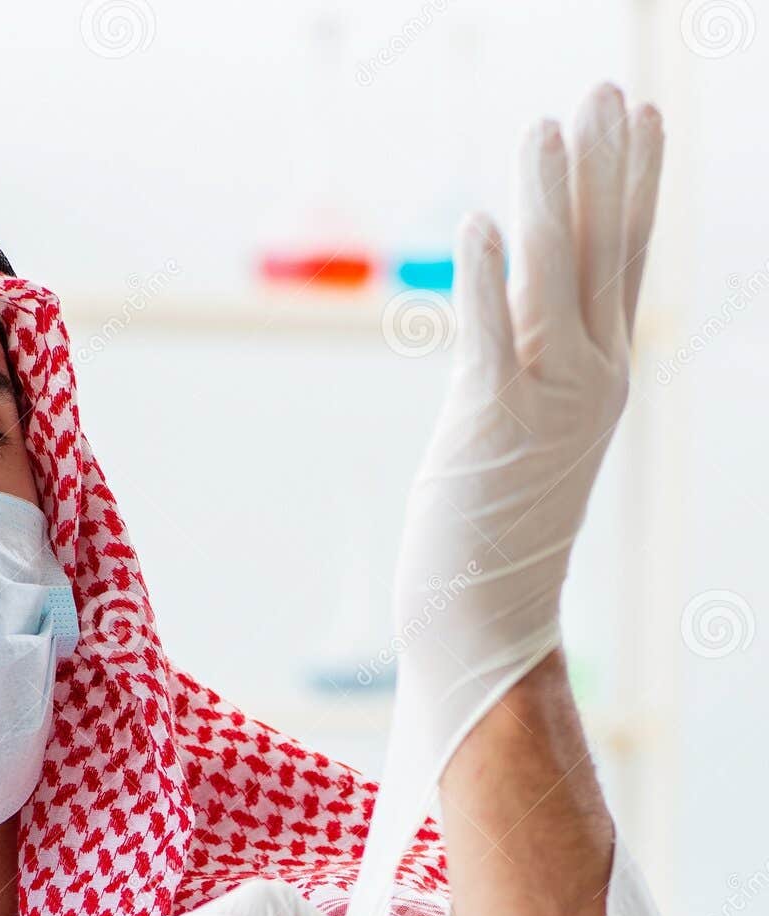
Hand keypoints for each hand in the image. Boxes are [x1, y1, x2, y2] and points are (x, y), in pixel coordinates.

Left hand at [396, 83, 662, 758]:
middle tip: (609, 88)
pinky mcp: (489, 424)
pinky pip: (490, 336)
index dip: (632, 184)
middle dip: (605, 166)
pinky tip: (484, 220)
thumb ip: (527, 368)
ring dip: (551, 199)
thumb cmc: (498, 533)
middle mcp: (587, 378)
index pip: (623, 261)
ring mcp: (545, 400)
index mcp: (601, 376)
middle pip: (602, 252)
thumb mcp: (526, 433)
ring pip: (552, 279)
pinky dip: (486, 278)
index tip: (642, 114)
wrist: (486, 617)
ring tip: (550, 123)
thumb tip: (515, 313)